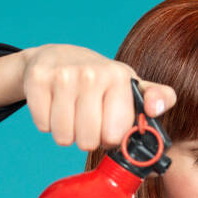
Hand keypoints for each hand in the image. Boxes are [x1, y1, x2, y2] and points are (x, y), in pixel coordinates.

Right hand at [19, 44, 175, 151]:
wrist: (60, 57)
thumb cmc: (102, 81)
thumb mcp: (133, 87)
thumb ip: (160, 98)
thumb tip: (157, 108)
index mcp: (118, 77)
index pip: (113, 136)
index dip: (110, 138)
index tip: (109, 123)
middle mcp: (91, 73)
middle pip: (87, 140)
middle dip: (88, 138)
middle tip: (88, 119)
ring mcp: (62, 75)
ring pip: (63, 136)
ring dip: (67, 133)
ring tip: (72, 113)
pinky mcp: (37, 78)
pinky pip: (43, 125)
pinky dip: (47, 123)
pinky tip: (55, 105)